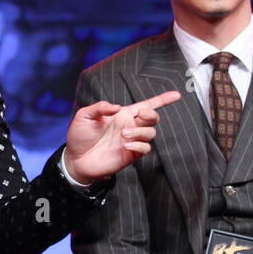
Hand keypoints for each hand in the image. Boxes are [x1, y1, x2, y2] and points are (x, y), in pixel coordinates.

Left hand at [63, 91, 180, 183]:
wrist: (75, 158)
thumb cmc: (80, 135)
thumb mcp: (84, 116)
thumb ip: (100, 108)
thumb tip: (116, 107)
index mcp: (123, 115)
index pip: (146, 105)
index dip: (162, 100)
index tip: (177, 95)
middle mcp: (130, 126)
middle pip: (153, 118)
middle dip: (151, 114)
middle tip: (139, 115)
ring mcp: (131, 141)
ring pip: (151, 133)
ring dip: (141, 131)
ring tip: (123, 134)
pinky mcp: (130, 155)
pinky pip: (145, 148)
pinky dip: (139, 145)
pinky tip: (126, 145)